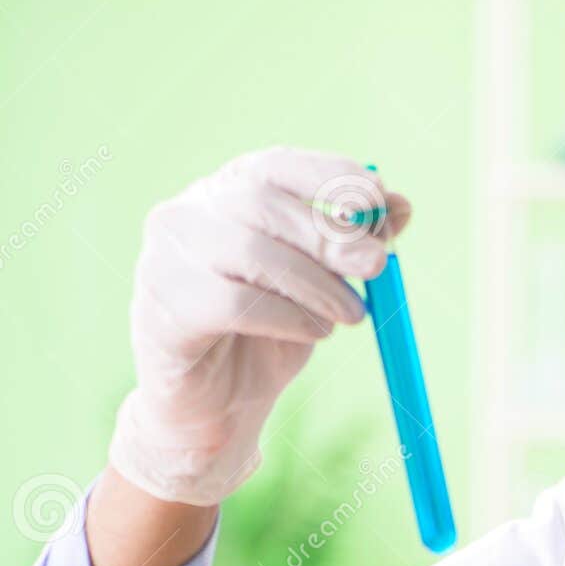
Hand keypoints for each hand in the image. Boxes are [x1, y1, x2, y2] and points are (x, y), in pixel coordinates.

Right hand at [107, 147, 411, 505]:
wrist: (220, 401)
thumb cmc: (273, 327)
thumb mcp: (325, 279)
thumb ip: (357, 240)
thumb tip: (401, 206)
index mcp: (227, 191)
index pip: (276, 164)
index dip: (329, 175)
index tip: (377, 198)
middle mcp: (188, 213)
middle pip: (261, 202)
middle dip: (329, 234)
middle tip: (377, 266)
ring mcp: (164, 257)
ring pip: (249, 252)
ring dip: (316, 283)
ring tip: (351, 314)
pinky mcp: (162, 307)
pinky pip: (232, 303)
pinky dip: (288, 317)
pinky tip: (314, 332)